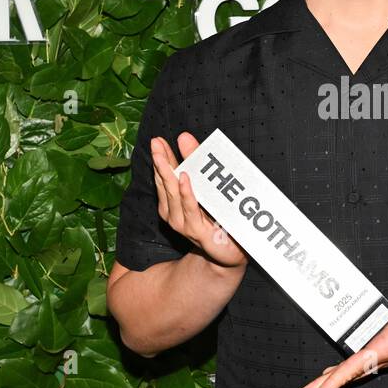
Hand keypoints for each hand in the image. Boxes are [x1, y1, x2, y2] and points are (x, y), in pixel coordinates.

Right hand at [151, 132, 247, 270]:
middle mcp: (173, 214)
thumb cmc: (218, 217)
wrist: (232, 251)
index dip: (161, 157)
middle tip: (155, 143)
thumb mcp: (207, 186)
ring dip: (169, 175)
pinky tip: (184, 179)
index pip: (164, 176)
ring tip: (163, 157)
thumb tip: (183, 137)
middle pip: (166, 183)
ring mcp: (183, 224)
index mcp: (172, 203)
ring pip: (174, 195)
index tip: (157, 140)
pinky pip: (190, 208)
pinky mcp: (198, 232)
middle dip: (161, 162)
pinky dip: (187, 194)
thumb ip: (196, 162)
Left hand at [294, 273, 387, 387]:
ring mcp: (384, 351)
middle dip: (325, 387)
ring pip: (352, 371)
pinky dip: (341, 371)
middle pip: (350, 374)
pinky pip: (358, 363)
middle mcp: (386, 353)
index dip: (337, 381)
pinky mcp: (383, 344)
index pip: (358, 366)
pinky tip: (329, 375)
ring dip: (330, 382)